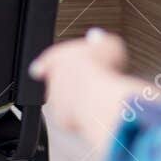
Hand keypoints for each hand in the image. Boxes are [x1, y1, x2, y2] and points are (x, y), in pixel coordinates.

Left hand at [30, 29, 137, 151]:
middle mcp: (51, 78)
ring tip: (98, 96)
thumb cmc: (103, 69)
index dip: (60, 61)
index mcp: (57, 57)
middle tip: (92, 79)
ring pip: (65, 99)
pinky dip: (83, 115)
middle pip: (60, 79)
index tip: (66, 64)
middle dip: (74, 80)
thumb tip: (99, 40)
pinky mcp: (62, 119)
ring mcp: (55, 100)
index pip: (51, 58)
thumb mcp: (109, 45)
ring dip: (78, 98)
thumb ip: (101, 42)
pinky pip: (72, 117)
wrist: (98, 99)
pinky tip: (97, 110)